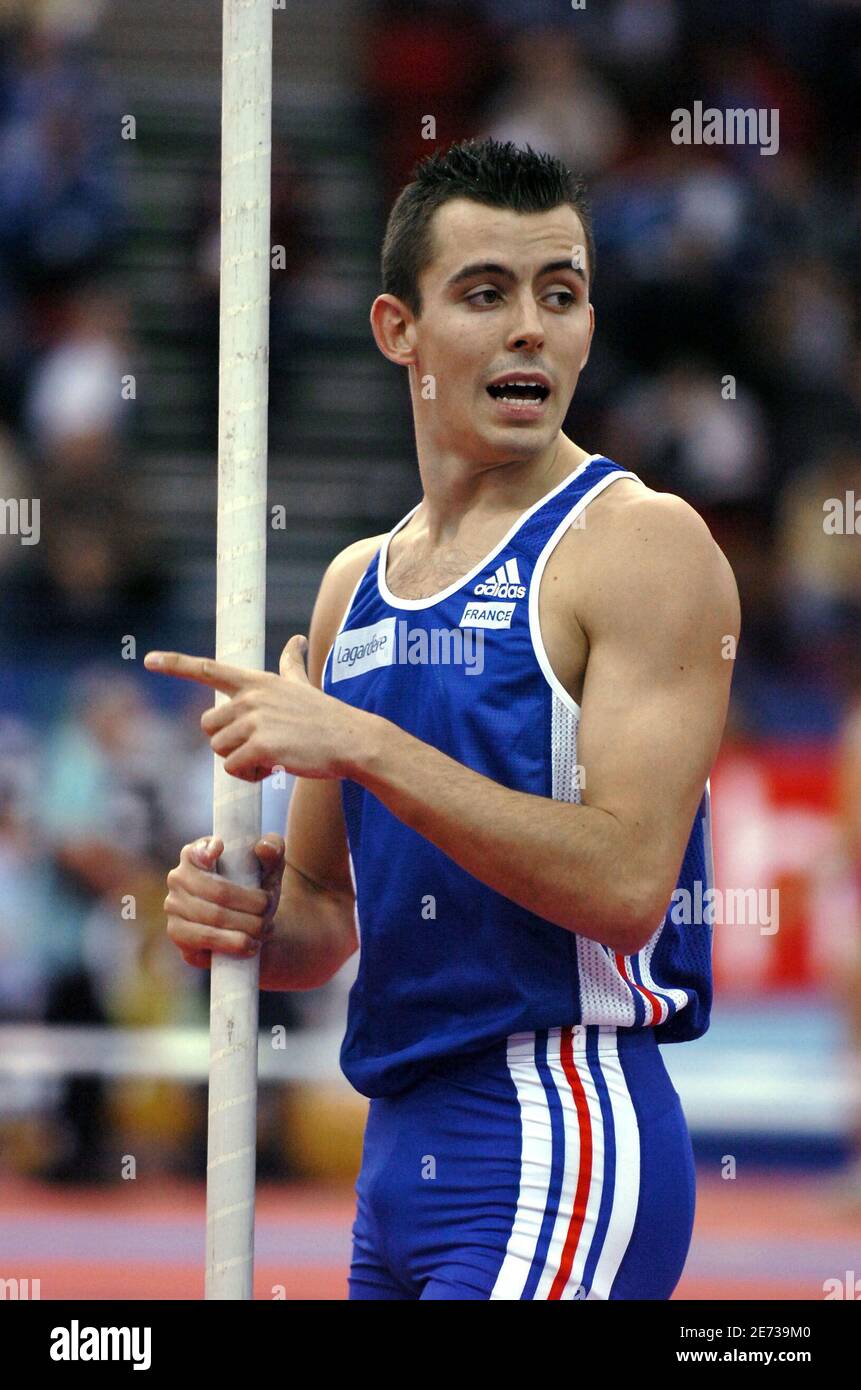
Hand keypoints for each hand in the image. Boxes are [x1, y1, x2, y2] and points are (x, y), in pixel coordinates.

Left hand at [144, 635, 368, 780]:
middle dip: (227, 743)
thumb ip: (292, 664)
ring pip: (220, 750)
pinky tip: (275, 769)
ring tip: (272, 757)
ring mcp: (256, 720)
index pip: (208, 669)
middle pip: (208, 726)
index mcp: (257, 681)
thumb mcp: (304, 684)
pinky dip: (251, 776)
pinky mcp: (262, 745)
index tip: (149, 658)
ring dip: (241, 762)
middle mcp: (252, 697)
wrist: (353, 740)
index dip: (176, 664)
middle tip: (258, 747)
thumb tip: (296, 640)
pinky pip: (235, 768)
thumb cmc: (327, 717)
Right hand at [164, 834, 285, 967]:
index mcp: (195, 855)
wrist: (253, 926)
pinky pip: (205, 941)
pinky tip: (250, 945)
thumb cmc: (257, 889)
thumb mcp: (270, 868)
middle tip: (269, 911)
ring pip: (214, 918)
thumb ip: (274, 849)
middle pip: (219, 891)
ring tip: (265, 929)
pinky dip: (233, 944)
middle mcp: (178, 879)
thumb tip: (263, 847)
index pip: (195, 850)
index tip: (221, 849)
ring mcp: (174, 908)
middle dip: (251, 904)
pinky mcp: (178, 936)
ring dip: (247, 925)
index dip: (206, 851)